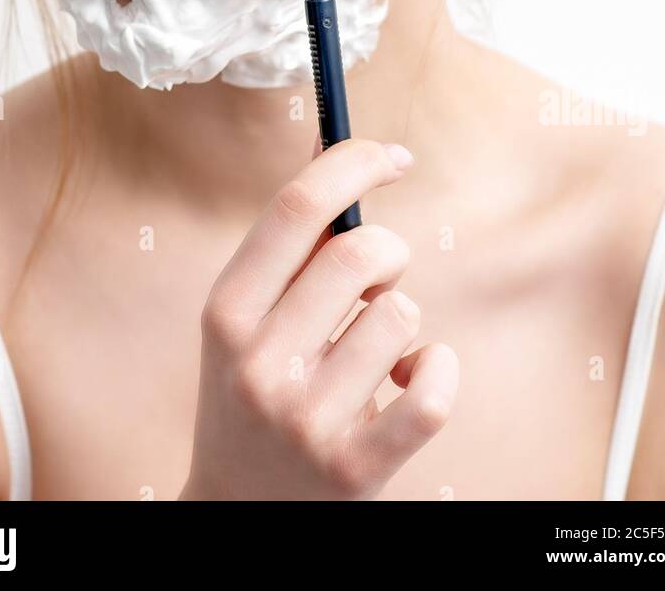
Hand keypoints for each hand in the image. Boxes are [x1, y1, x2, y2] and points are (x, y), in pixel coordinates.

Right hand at [178, 135, 458, 499]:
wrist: (239, 515)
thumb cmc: (253, 394)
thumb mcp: (244, 320)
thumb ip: (286, 246)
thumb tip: (335, 148)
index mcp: (226, 312)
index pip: (294, 207)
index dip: (352, 162)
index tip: (391, 155)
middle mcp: (258, 362)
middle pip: (358, 253)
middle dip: (388, 252)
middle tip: (380, 279)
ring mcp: (305, 419)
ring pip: (402, 314)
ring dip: (404, 319)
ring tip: (376, 349)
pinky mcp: (354, 467)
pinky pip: (433, 391)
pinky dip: (438, 371)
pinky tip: (411, 381)